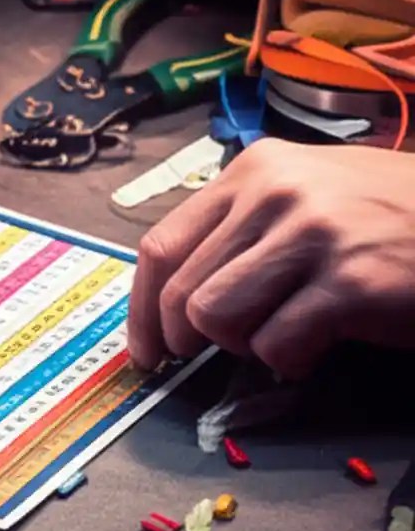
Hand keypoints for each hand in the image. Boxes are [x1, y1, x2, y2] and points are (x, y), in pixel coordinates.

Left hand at [128, 139, 414, 378]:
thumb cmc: (390, 216)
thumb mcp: (307, 193)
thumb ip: (240, 227)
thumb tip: (172, 296)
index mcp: (253, 169)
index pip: (160, 247)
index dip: (141, 310)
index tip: (145, 349)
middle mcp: (276, 192)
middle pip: (181, 292)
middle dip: (189, 339)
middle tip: (219, 350)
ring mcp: (314, 234)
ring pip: (214, 318)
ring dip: (240, 345)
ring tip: (279, 334)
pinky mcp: (350, 282)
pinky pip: (274, 344)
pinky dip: (287, 361)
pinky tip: (316, 347)